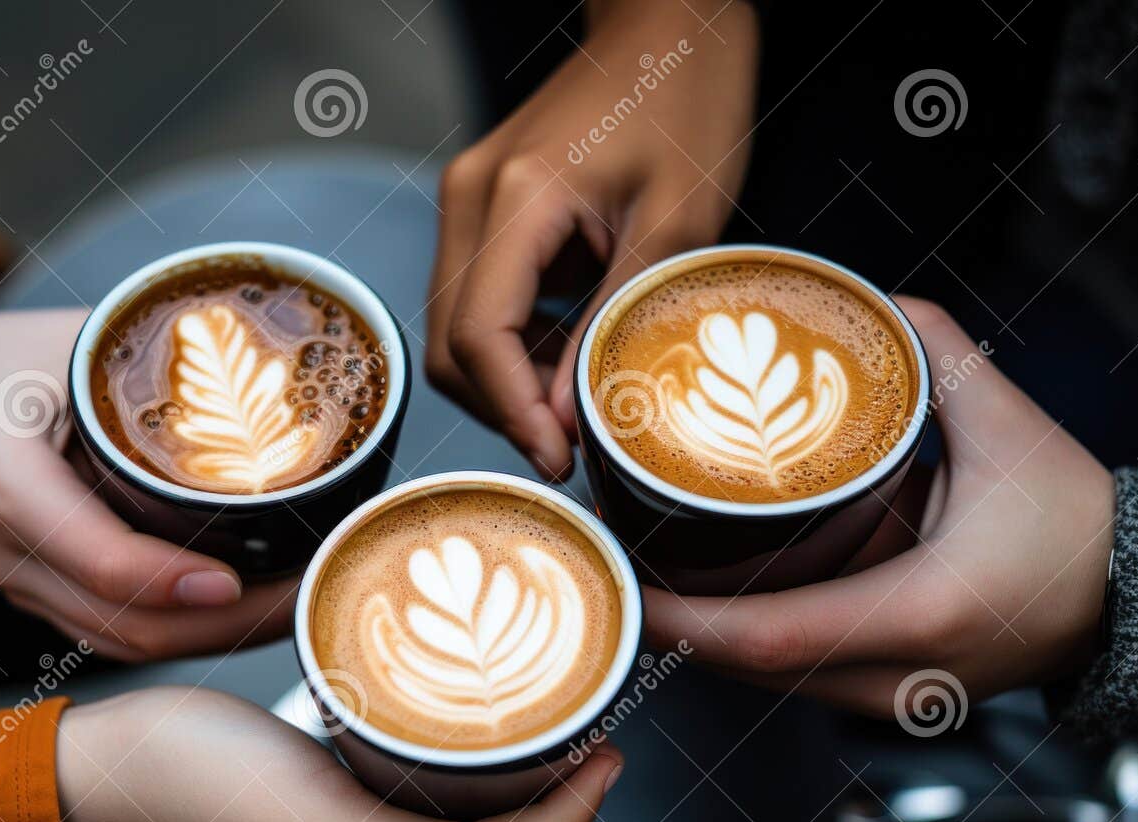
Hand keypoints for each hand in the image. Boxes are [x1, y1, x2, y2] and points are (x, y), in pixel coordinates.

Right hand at [0, 310, 294, 660]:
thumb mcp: (58, 344)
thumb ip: (147, 359)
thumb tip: (263, 362)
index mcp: (1, 477)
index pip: (94, 556)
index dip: (169, 580)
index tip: (239, 582)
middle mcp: (1, 547)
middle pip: (121, 622)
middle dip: (225, 626)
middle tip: (308, 594)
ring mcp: (13, 583)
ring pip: (119, 641)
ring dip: (212, 639)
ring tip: (294, 605)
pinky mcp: (31, 596)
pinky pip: (108, 633)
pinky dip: (179, 632)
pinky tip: (242, 612)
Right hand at [55, 688, 622, 821]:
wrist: (99, 776)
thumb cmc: (183, 779)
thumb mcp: (305, 810)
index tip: (607, 759)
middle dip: (558, 809)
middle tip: (596, 733)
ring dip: (521, 800)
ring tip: (556, 733)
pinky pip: (422, 820)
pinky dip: (469, 791)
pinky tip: (478, 742)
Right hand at [425, 0, 757, 477]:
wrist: (669, 21)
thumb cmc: (688, 105)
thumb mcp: (674, 226)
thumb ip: (611, 324)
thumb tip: (565, 419)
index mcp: (516, 199)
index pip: (480, 337)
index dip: (513, 414)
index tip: (559, 461)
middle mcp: (469, 199)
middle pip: (448, 345)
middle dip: (502, 408)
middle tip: (570, 447)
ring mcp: (466, 200)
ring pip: (451, 328)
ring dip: (503, 382)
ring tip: (572, 407)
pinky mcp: (480, 206)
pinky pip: (473, 298)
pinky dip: (510, 344)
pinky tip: (563, 357)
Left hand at [645, 299, 1116, 712]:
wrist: (1131, 596)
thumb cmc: (1074, 522)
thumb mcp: (1008, 425)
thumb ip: (937, 351)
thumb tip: (865, 302)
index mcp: (921, 613)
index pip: (770, 636)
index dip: (685, 618)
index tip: (627, 578)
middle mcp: (897, 677)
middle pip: (749, 669)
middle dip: (673, 623)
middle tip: (615, 559)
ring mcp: (890, 701)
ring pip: (766, 685)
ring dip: (702, 638)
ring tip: (646, 574)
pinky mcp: (889, 701)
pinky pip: (794, 683)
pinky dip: (743, 648)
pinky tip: (709, 603)